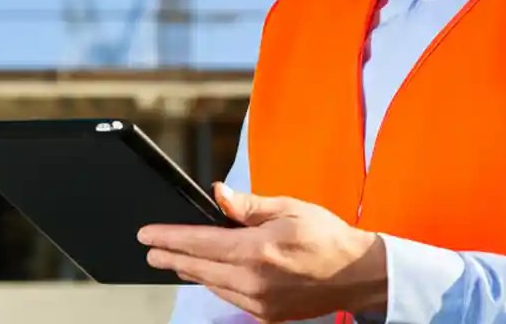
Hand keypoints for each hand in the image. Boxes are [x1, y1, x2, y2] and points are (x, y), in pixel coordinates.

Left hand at [137, 182, 387, 321]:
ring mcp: (261, 303)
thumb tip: (216, 193)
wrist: (359, 274)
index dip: (169, 238)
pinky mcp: (268, 315)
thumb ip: (247, 205)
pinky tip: (208, 274)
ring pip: (213, 285)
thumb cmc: (326, 236)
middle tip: (150, 250)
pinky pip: (231, 298)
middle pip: (199, 268)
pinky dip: (216, 284)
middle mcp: (254, 281)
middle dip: (171, 257)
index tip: (146, 235)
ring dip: (192, 271)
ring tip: (175, 260)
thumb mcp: (288, 208)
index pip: (200, 243)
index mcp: (257, 251)